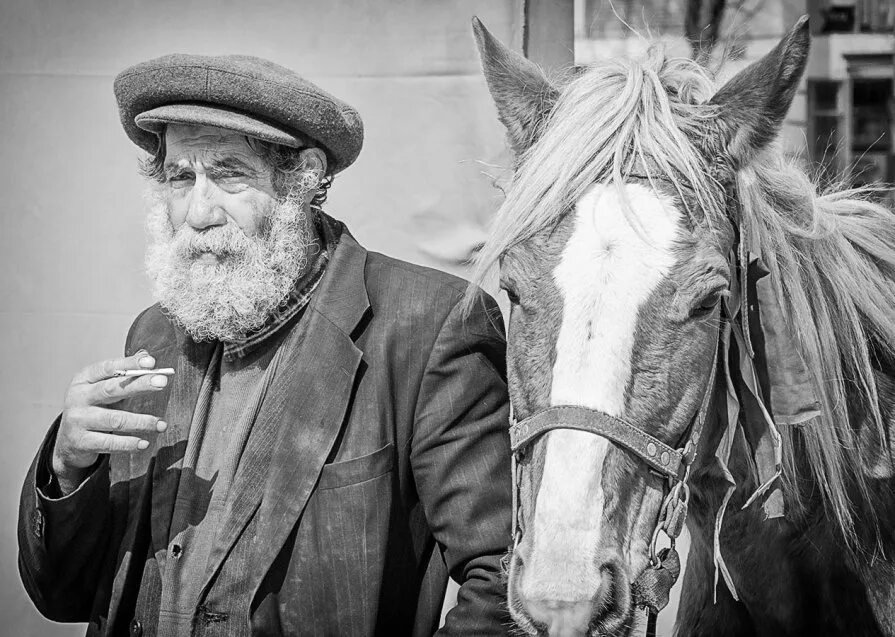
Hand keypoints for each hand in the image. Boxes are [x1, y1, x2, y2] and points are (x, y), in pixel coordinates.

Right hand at [52, 350, 170, 493]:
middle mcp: (78, 398)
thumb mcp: (101, 387)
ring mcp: (78, 420)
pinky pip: (109, 443)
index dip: (129, 364)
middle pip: (112, 389)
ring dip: (141, 421)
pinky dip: (129, 444)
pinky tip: (144, 443)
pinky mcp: (81, 442)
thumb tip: (146, 356)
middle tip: (162, 382)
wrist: (67, 441)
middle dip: (139, 385)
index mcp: (84, 380)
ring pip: (115, 419)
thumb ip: (124, 374)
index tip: (151, 362)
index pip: (108, 368)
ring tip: (161, 424)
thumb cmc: (92, 408)